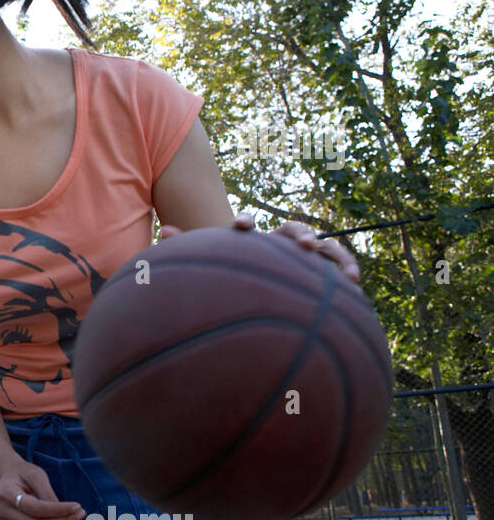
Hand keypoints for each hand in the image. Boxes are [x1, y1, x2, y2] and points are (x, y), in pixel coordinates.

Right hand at [0, 456, 84, 519]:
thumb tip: (65, 513)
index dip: (58, 510)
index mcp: (5, 494)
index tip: (77, 506)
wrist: (7, 478)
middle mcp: (2, 512)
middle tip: (79, 514)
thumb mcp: (36, 475)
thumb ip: (48, 493)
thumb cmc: (23, 474)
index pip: (34, 508)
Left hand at [160, 213, 361, 284]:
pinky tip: (354, 282)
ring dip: (329, 252)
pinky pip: (337, 265)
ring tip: (340, 268)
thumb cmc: (227, 281)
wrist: (253, 294)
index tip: (240, 227)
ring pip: (321, 245)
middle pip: (291, 230)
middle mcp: (277, 244)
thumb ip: (189, 249)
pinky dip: (346, 268)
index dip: (246, 224)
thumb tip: (165, 231)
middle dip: (298, 235)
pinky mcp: (320, 271)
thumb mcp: (208, 268)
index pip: (247, 227)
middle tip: (299, 246)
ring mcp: (301, 256)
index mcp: (249, 242)